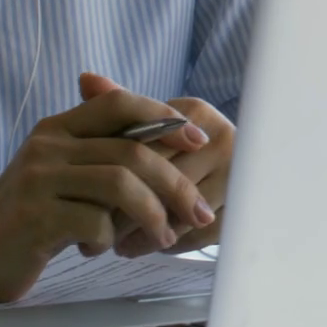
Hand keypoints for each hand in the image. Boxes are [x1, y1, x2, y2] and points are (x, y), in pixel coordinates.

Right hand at [0, 74, 217, 301]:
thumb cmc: (32, 214)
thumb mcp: (64, 171)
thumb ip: (104, 151)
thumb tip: (174, 132)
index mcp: (58, 127)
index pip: (118, 102)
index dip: (164, 116)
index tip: (199, 140)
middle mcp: (47, 145)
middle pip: (131, 152)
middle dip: (175, 184)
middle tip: (199, 212)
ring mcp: (38, 180)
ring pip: (119, 185)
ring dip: (153, 215)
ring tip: (164, 238)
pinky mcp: (34, 217)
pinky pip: (95, 223)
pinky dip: (110, 239)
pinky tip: (102, 249)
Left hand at [79, 74, 235, 256]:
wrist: (232, 175)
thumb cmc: (178, 151)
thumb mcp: (151, 125)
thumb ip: (120, 105)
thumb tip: (85, 79)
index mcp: (197, 113)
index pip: (147, 142)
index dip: (115, 169)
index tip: (88, 190)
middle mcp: (221, 139)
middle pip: (160, 178)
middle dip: (121, 208)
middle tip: (90, 227)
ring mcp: (235, 175)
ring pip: (174, 211)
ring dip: (140, 232)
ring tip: (112, 243)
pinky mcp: (241, 209)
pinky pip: (194, 235)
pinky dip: (164, 244)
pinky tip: (141, 247)